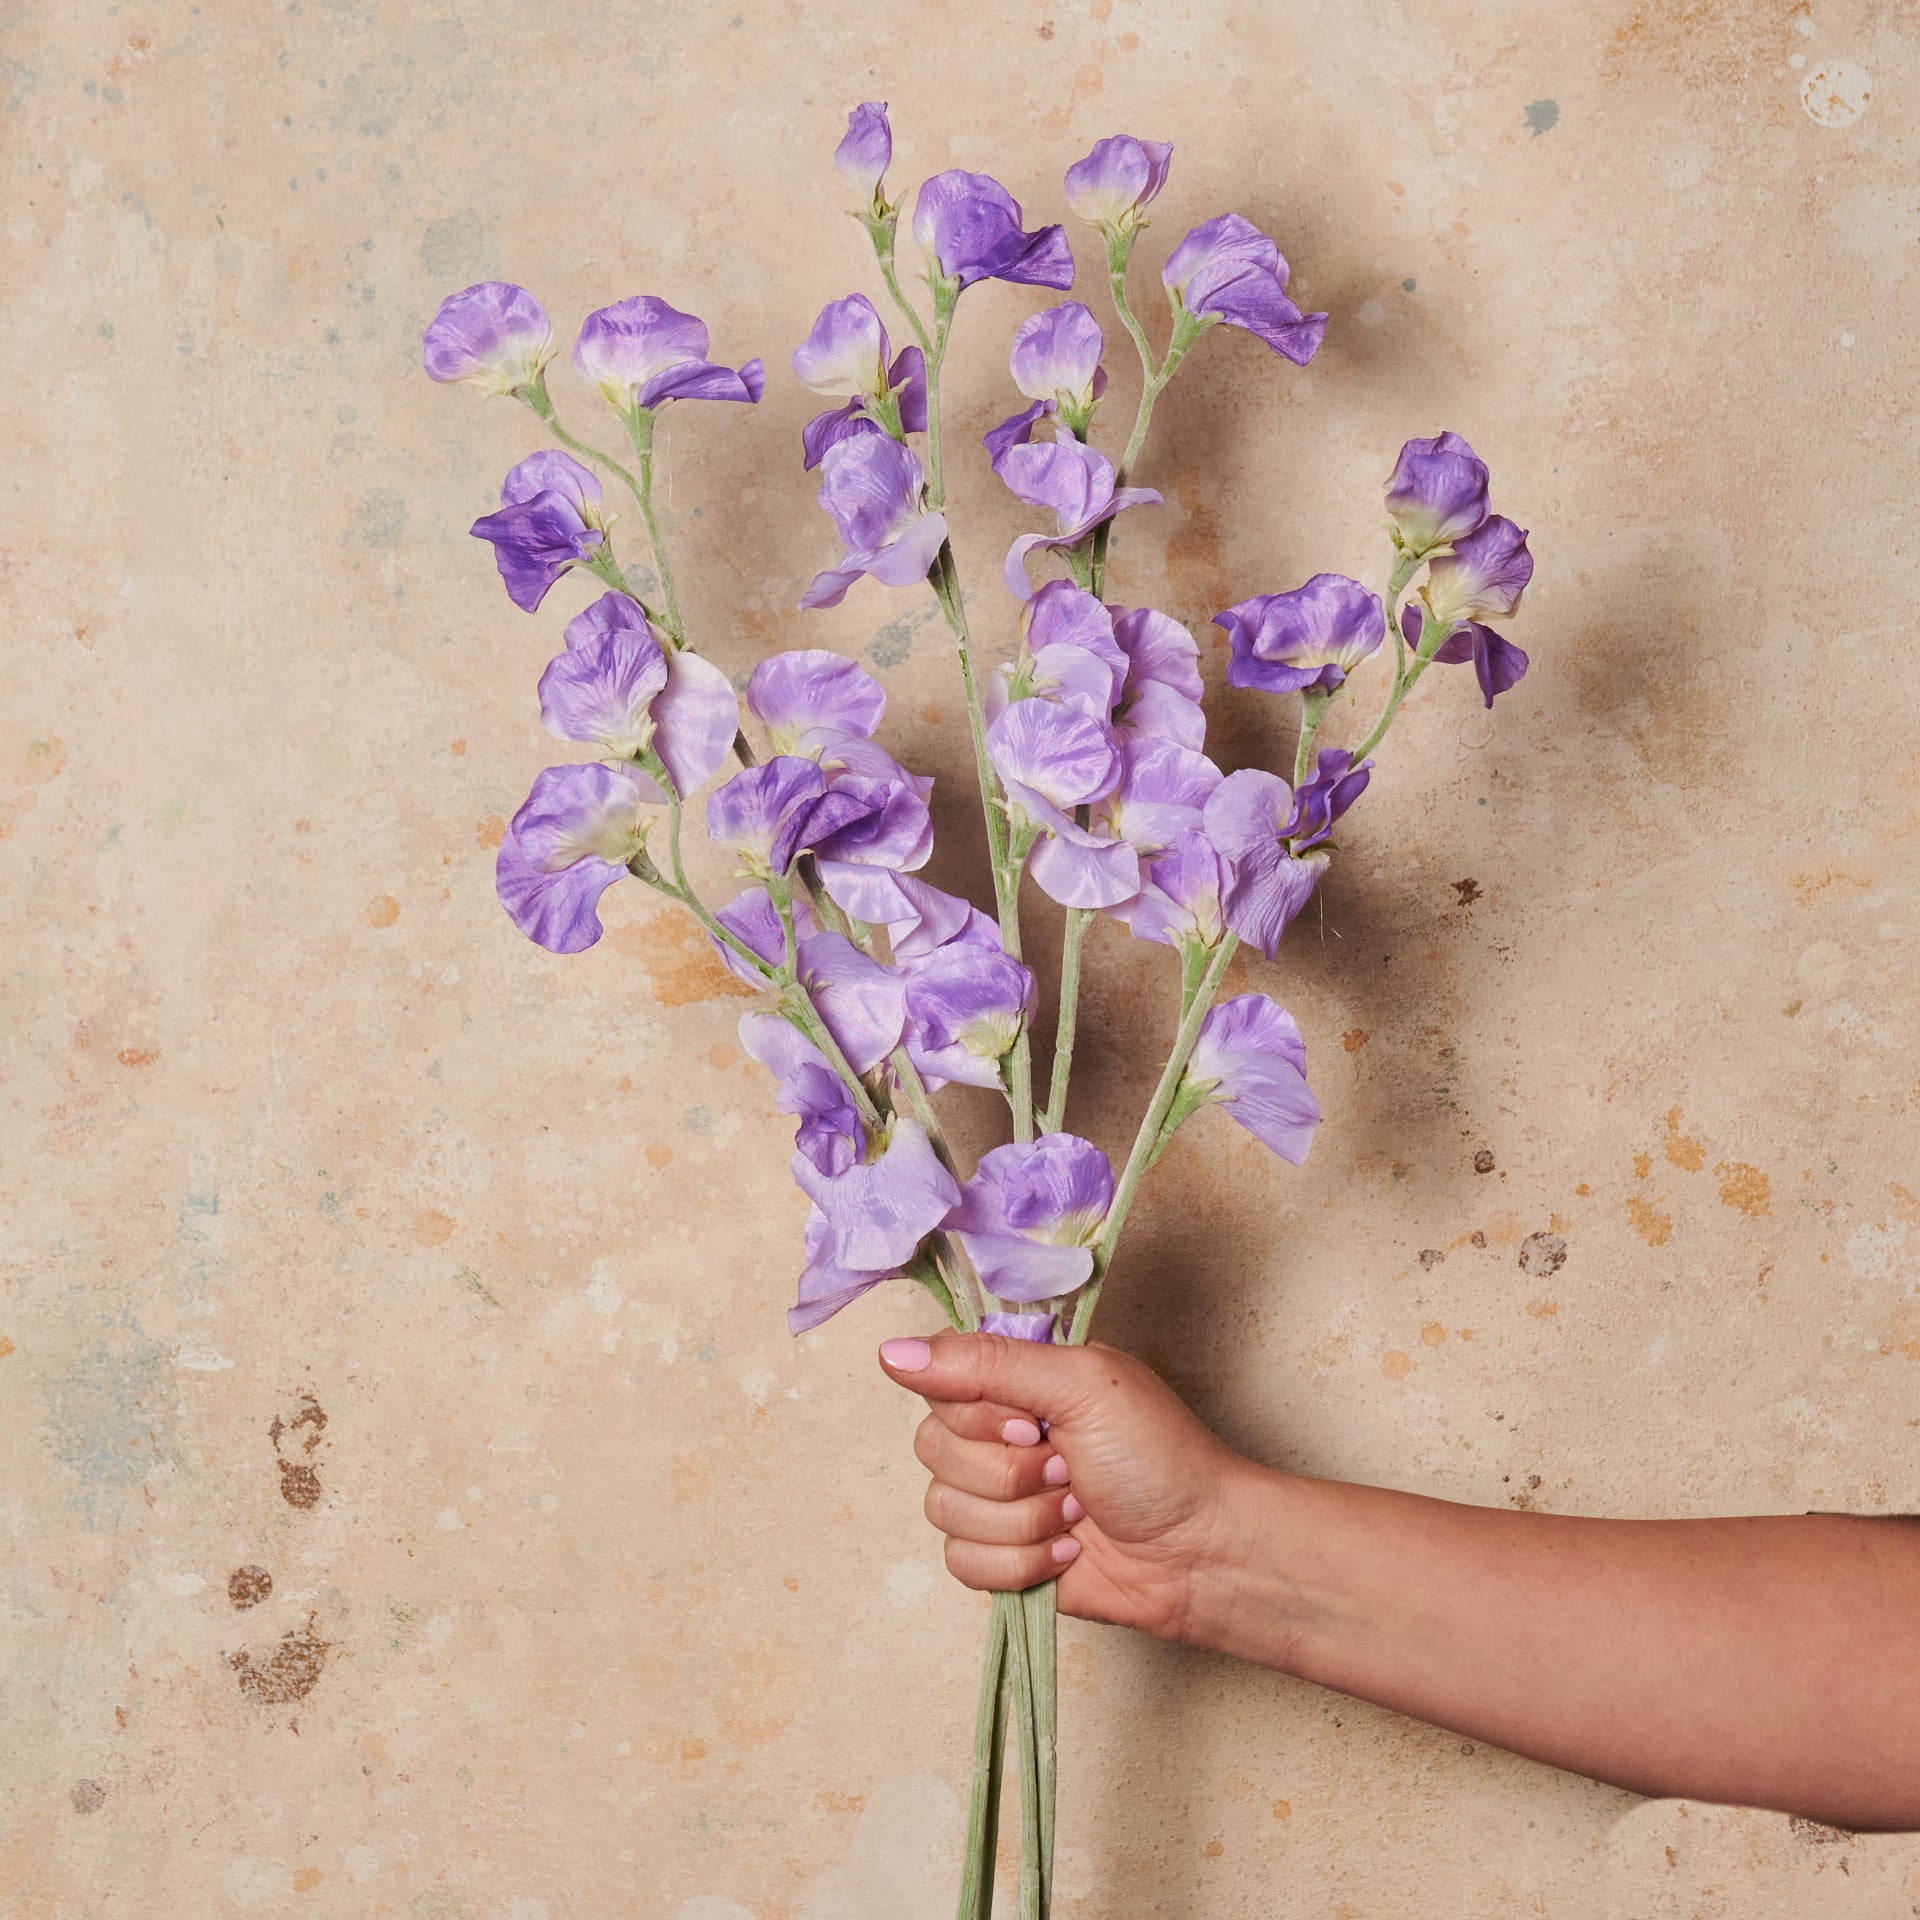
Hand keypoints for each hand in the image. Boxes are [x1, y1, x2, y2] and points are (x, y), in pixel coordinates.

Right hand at [877, 1331, 1255, 1642]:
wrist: (1201, 1554)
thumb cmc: (1160, 1457)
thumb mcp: (1079, 1385)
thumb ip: (985, 1364)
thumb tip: (891, 1353)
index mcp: (1015, 1381)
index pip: (937, 1383)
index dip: (979, 1413)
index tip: (1033, 1423)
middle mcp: (998, 1435)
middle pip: (932, 1449)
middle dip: (1009, 1471)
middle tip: (1069, 1466)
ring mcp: (998, 1500)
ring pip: (944, 1510)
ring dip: (1022, 1519)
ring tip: (1076, 1510)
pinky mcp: (1001, 1558)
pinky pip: (960, 1562)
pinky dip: (1018, 1563)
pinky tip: (1066, 1554)